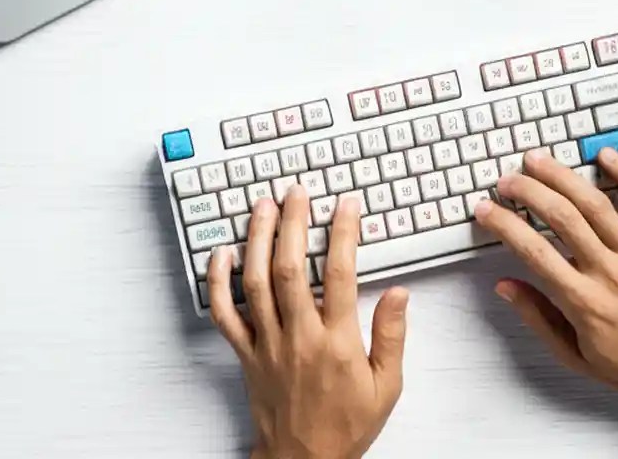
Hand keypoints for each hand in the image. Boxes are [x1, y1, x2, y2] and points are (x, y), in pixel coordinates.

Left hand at [208, 189, 408, 458]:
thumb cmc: (345, 425)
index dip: (344, 234)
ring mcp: (267, 344)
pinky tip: (222, 254)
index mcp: (337, 342)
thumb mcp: (386, 385)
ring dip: (257, 240)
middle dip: (293, 224)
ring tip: (263, 207)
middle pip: (291, 269)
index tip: (346, 205)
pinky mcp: (246, 354)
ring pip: (255, 283)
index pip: (342, 275)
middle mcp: (298, 337)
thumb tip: (399, 294)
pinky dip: (218, 282)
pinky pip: (226, 313)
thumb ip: (392, 336)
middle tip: (296, 192)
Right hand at [476, 148, 617, 421]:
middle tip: (506, 180)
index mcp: (584, 302)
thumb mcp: (574, 356)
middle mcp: (609, 272)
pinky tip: (604, 154)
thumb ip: (538, 318)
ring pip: (596, 204)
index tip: (485, 209)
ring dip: (563, 177)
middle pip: (562, 218)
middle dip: (528, 192)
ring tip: (537, 160)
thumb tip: (504, 286)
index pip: (534, 252)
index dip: (504, 225)